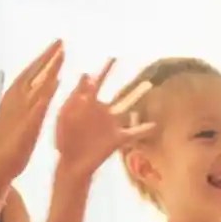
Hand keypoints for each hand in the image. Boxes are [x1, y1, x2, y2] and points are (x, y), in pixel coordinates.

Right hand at [0, 39, 65, 180]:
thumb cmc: (10, 138)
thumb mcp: (20, 112)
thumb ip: (31, 97)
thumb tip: (46, 82)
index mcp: (14, 95)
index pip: (31, 70)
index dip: (44, 56)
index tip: (57, 44)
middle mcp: (16, 98)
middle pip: (34, 72)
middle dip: (48, 56)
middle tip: (62, 41)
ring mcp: (21, 110)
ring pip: (37, 84)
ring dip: (49, 69)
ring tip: (61, 55)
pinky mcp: (27, 124)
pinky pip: (37, 107)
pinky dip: (45, 94)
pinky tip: (55, 84)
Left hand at [54, 58, 156, 179]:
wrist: (71, 163)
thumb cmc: (64, 140)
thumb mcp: (65, 117)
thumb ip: (75, 98)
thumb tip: (86, 76)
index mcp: (86, 104)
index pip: (94, 82)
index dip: (102, 72)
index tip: (112, 59)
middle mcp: (100, 111)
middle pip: (110, 87)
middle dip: (112, 73)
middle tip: (117, 57)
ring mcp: (111, 124)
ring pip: (128, 105)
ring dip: (138, 94)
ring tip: (149, 84)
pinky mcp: (118, 138)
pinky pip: (136, 132)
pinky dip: (146, 128)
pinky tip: (156, 124)